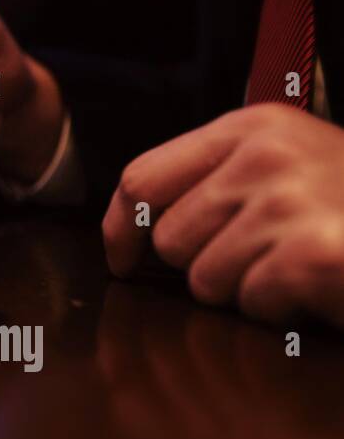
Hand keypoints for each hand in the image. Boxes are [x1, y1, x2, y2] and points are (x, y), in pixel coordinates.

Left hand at [103, 104, 343, 326]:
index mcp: (249, 128)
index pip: (142, 179)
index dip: (121, 228)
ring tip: (295, 270)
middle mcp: (265, 155)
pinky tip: (317, 289)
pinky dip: (282, 311)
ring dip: (246, 291)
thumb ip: (212, 183)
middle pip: (169, 239)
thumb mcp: (284, 169)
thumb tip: (132, 231)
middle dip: (205, 265)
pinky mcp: (312, 252)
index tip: (124, 259)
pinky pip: (253, 303)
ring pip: (205, 279)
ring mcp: (290, 201)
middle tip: (263, 259)